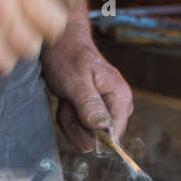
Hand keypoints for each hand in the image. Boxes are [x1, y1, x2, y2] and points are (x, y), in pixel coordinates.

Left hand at [41, 28, 132, 151]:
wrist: (60, 43)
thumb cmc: (68, 57)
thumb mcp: (76, 81)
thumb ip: (90, 104)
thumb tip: (104, 127)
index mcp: (120, 97)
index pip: (114, 134)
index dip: (93, 134)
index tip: (77, 116)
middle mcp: (117, 105)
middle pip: (98, 137)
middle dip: (76, 125)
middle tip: (68, 102)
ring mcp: (106, 108)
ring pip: (86, 134)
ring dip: (69, 120)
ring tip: (66, 99)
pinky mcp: (94, 111)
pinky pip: (79, 128)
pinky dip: (67, 117)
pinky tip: (65, 101)